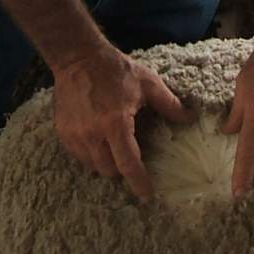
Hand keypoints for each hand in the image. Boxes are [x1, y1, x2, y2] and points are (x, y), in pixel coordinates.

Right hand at [51, 45, 193, 201]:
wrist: (78, 58)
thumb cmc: (115, 70)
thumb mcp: (148, 83)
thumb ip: (169, 104)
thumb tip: (190, 119)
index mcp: (115, 123)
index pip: (128, 164)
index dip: (139, 182)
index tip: (147, 195)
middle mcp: (92, 134)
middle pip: (109, 170)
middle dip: (121, 169)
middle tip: (131, 158)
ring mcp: (74, 135)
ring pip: (92, 166)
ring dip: (105, 162)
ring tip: (114, 147)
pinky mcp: (63, 133)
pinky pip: (79, 156)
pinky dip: (90, 154)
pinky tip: (98, 140)